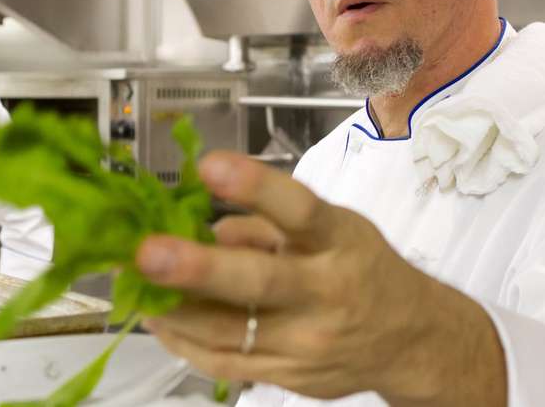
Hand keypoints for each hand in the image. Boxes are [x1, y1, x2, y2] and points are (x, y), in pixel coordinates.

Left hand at [135, 151, 503, 404]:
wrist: (411, 340)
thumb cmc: (362, 269)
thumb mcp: (334, 228)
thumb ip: (269, 223)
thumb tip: (206, 228)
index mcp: (341, 241)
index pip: (300, 210)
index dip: (255, 186)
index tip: (209, 166)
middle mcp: (328, 292)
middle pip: (260, 281)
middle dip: (199, 269)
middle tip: (147, 253)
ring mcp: (309, 343)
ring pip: (230, 332)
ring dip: (173, 310)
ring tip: (133, 286)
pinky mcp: (293, 378)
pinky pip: (227, 364)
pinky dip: (186, 343)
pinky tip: (160, 320)